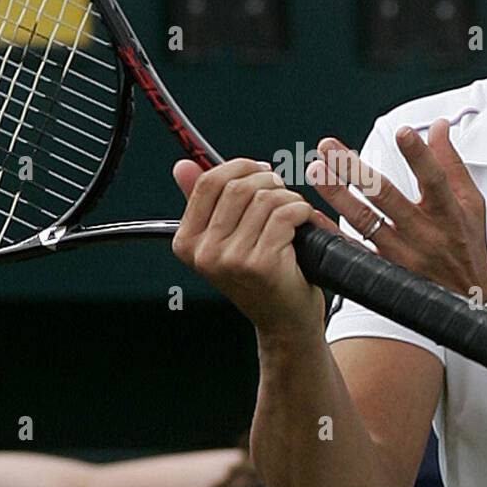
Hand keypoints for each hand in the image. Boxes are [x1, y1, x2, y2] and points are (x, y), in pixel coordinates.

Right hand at [171, 158, 341, 336]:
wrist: (283, 320)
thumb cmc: (259, 277)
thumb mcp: (223, 238)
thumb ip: (204, 202)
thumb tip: (184, 166)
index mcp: (187, 242)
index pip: (208, 183)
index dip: (239, 167)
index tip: (258, 171)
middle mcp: (204, 252)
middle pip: (239, 187)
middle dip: (268, 182)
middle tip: (281, 193)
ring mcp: (231, 259)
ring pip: (265, 199)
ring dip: (288, 199)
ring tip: (292, 213)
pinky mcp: (261, 264)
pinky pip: (284, 215)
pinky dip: (301, 212)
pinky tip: (302, 223)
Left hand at [309, 118, 486, 298]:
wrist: (470, 297)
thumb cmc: (468, 245)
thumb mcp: (470, 202)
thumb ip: (451, 162)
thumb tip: (440, 126)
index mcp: (447, 212)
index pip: (434, 179)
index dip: (419, 156)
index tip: (402, 132)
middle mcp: (423, 233)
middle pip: (386, 197)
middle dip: (355, 170)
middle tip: (329, 148)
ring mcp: (402, 254)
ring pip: (363, 222)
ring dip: (336, 195)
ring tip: (316, 171)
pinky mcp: (386, 270)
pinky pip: (353, 251)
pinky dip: (331, 233)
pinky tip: (314, 215)